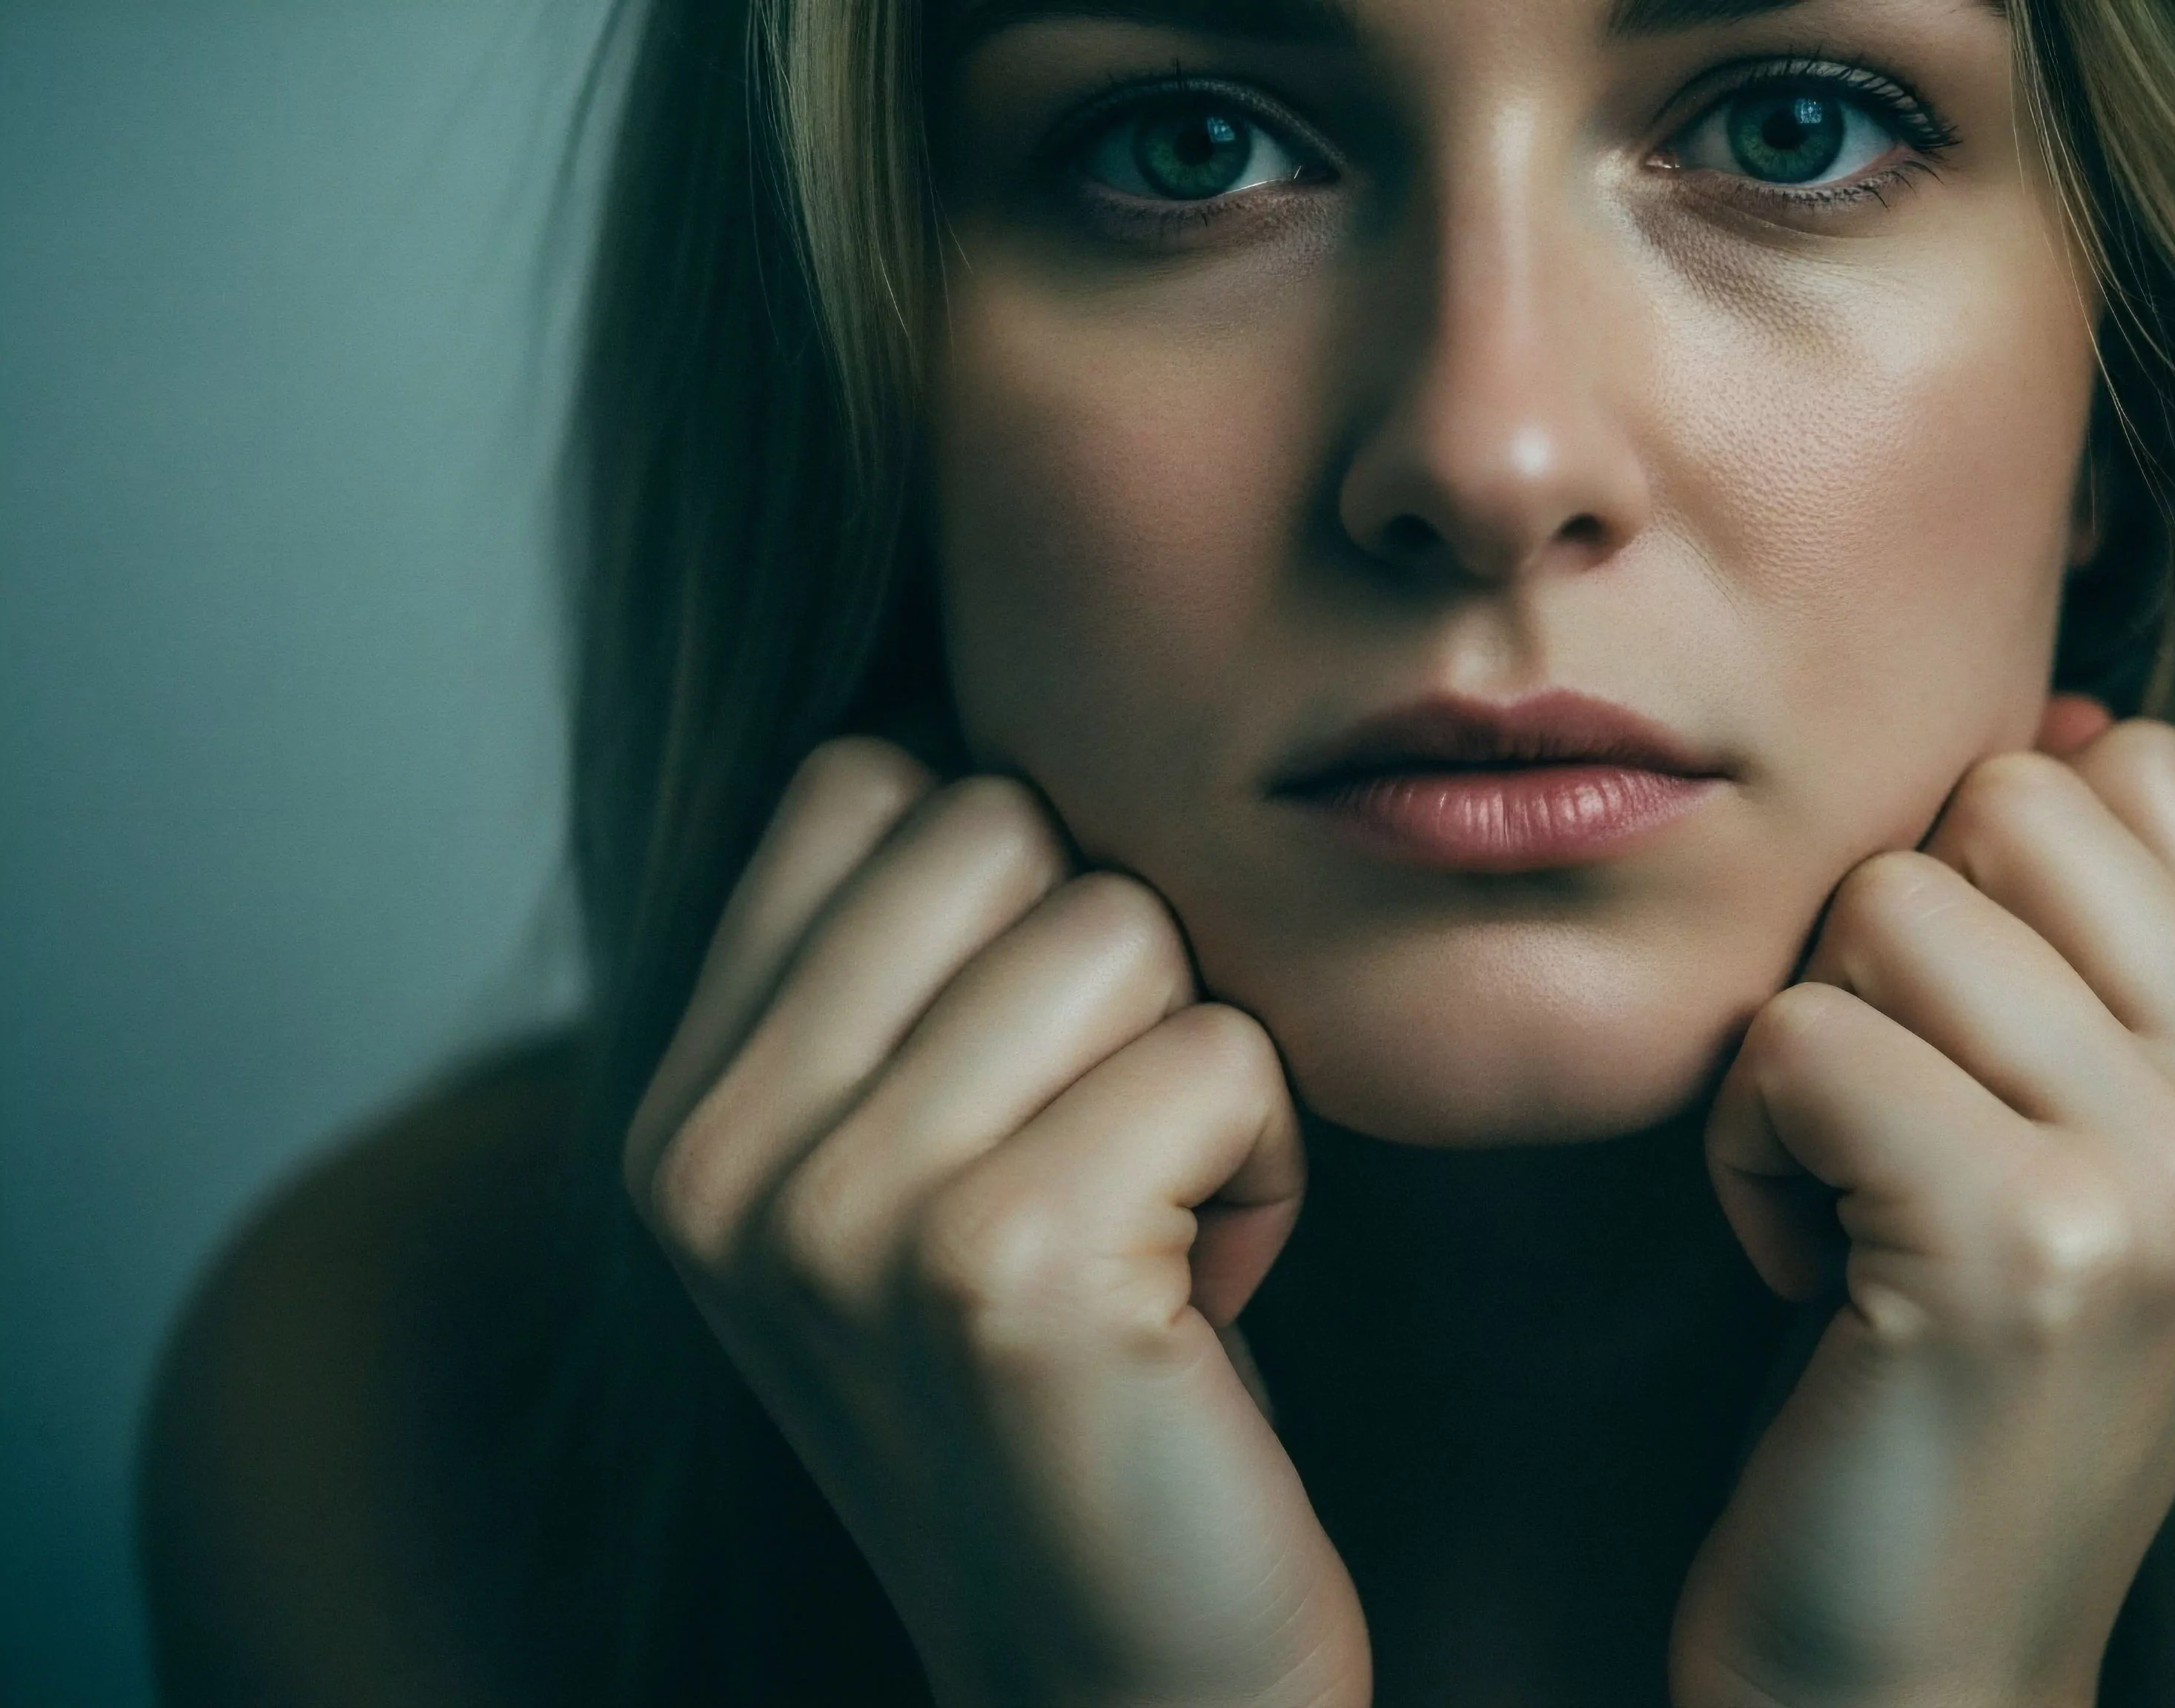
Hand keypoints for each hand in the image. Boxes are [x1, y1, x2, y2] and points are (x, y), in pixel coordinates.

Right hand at [623, 739, 1368, 1707]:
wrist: (1127, 1675)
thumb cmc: (1080, 1389)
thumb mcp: (922, 1170)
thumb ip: (900, 966)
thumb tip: (970, 696)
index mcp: (684, 1108)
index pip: (864, 780)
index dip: (1019, 880)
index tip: (1040, 1069)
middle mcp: (720, 1154)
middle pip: (1004, 822)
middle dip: (1124, 972)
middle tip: (1112, 1162)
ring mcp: (839, 1213)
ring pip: (1126, 923)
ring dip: (1205, 1073)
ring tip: (1155, 1237)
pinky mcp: (995, 1268)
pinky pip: (1226, 1051)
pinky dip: (1268, 1167)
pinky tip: (1205, 1305)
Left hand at [1673, 711, 2174, 1707]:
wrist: (1910, 1676)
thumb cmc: (1942, 1392)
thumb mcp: (2082, 1159)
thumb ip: (2099, 953)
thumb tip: (2056, 709)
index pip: (2128, 767)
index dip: (1983, 875)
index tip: (1966, 1059)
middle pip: (2003, 801)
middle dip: (1886, 949)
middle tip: (1892, 1136)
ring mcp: (2169, 1186)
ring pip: (1887, 902)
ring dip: (1802, 1050)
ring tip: (1852, 1212)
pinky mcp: (2021, 1248)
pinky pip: (1795, 1036)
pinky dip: (1744, 1146)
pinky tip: (1804, 1275)